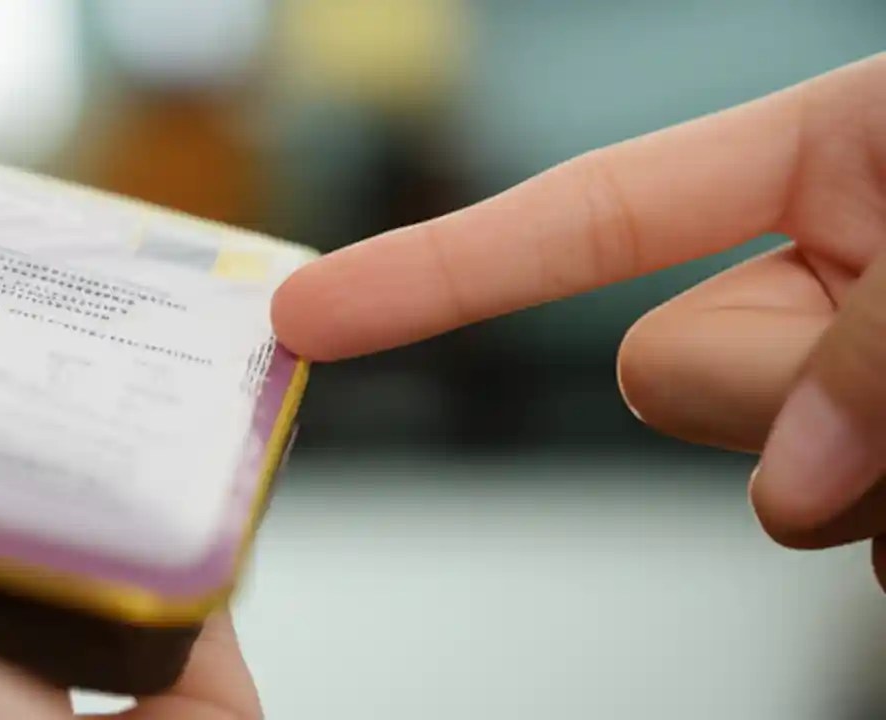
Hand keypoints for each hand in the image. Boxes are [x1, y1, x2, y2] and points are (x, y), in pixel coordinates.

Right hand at [272, 54, 885, 586]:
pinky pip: (853, 539)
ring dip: (861, 472)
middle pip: (663, 374)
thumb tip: (789, 492)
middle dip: (765, 386)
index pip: (583, 216)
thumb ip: (861, 346)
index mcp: (820, 158)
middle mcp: (819, 271)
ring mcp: (849, 386)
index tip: (310, 310)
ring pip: (763, 479)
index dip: (434, 263)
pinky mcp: (882, 475)